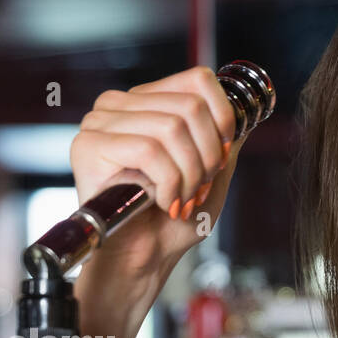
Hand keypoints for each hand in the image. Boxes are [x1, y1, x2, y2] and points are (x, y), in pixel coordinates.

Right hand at [69, 64, 246, 284]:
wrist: (144, 258)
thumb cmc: (171, 223)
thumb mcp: (212, 177)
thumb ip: (225, 142)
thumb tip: (248, 114)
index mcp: (148, 103)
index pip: (198, 79)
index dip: (222, 118)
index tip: (222, 156)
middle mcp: (120, 105)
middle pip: (190, 106)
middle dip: (208, 157)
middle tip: (199, 189)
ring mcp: (100, 122)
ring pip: (171, 127)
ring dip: (189, 175)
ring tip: (182, 200)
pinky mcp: (89, 145)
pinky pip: (149, 150)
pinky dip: (169, 184)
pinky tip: (165, 203)